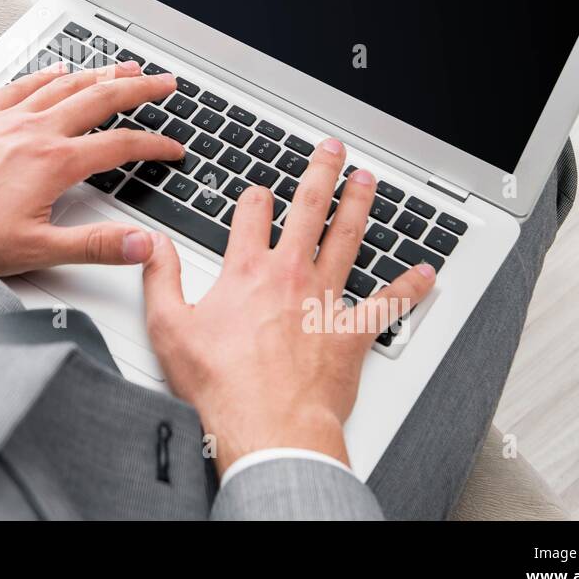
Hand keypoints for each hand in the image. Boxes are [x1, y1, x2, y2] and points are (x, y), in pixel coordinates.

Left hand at [0, 59, 184, 274]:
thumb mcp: (34, 250)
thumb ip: (93, 245)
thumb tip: (141, 245)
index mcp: (53, 163)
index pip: (120, 146)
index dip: (154, 146)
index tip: (174, 148)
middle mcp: (34, 131)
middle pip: (99, 98)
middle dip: (138, 88)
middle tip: (165, 82)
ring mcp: (6, 119)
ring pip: (64, 84)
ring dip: (99, 73)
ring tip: (123, 66)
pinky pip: (22, 85)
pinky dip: (46, 74)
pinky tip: (55, 70)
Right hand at [141, 137, 436, 474]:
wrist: (266, 427)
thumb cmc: (221, 386)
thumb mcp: (168, 327)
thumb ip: (160, 278)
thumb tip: (153, 245)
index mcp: (246, 272)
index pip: (252, 213)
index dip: (254, 197)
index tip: (259, 192)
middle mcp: (290, 275)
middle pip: (309, 209)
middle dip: (321, 173)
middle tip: (332, 151)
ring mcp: (326, 300)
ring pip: (348, 238)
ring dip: (360, 205)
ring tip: (368, 181)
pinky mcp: (352, 332)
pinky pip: (389, 303)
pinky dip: (410, 286)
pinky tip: (425, 271)